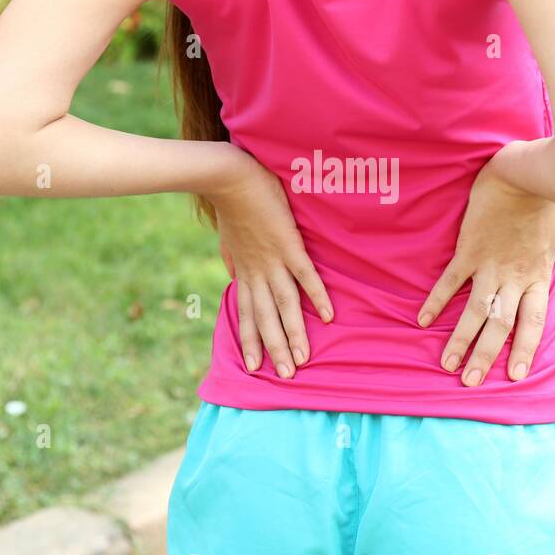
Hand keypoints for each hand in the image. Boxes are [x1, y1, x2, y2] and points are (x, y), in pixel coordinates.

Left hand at [206, 150, 332, 378]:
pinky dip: (316, 296)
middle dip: (274, 349)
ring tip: (302, 359)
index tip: (253, 366)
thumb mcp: (227, 238)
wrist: (229, 178)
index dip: (250, 341)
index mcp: (244, 272)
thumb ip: (231, 259)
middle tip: (285, 376)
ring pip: (284, 306)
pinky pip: (305, 276)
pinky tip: (327, 315)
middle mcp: (257, 273)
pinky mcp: (289, 246)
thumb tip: (232, 276)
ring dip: (293, 334)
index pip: (247, 314)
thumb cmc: (231, 203)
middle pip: (265, 319)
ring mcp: (273, 261)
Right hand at [418, 152, 554, 385]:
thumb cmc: (548, 200)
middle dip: (485, 357)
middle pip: (500, 326)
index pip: (533, 323)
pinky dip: (435, 300)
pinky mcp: (468, 250)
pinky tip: (422, 320)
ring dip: (460, 340)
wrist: (525, 174)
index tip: (517, 375)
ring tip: (447, 364)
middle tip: (470, 382)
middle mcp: (513, 278)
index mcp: (537, 277)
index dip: (525, 350)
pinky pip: (450, 281)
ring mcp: (489, 266)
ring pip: (474, 312)